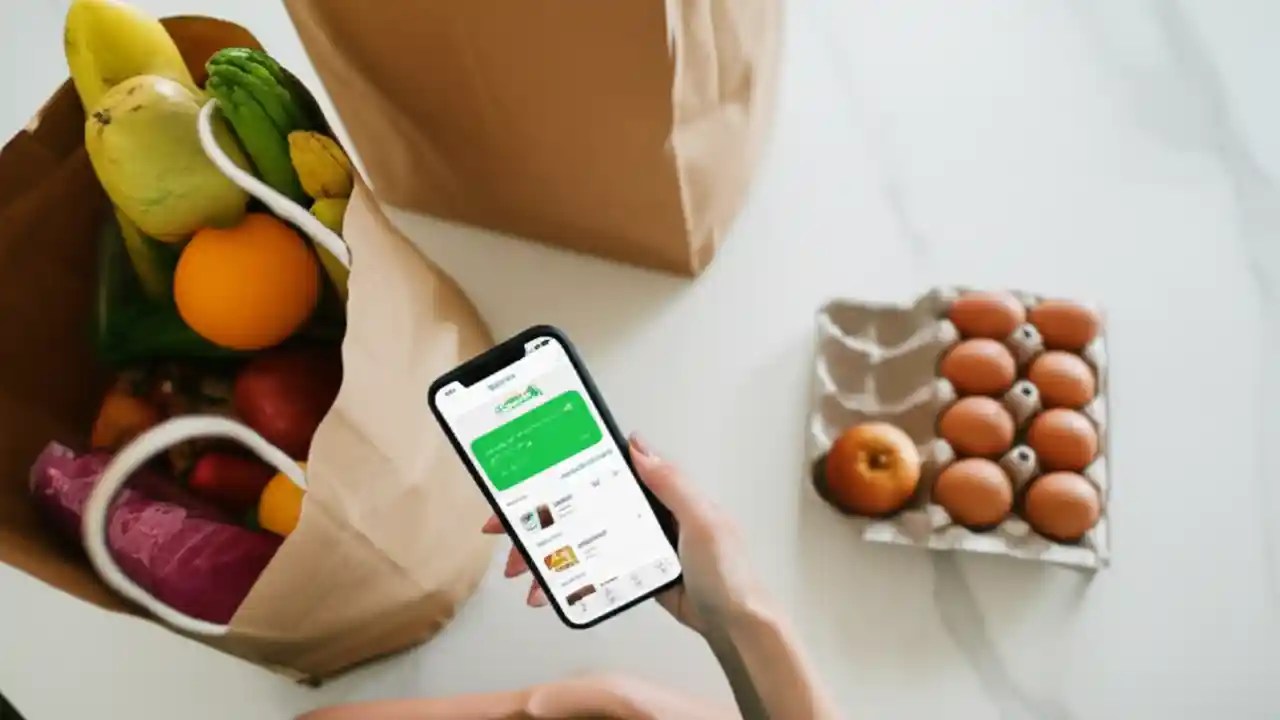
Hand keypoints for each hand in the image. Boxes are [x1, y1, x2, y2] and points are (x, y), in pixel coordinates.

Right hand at [482, 434, 767, 636]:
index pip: (602, 471)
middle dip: (537, 518)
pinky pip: (589, 572)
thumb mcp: (703, 521)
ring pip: (577, 541)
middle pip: (578, 507)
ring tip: (520, 571)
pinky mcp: (631, 573)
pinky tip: (547, 591)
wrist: (736, 625)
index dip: (561, 471)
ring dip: (544, 554)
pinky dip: (564, 580)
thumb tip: (638, 446)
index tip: (527, 476)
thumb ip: (671, 484)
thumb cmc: (730, 573)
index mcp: (662, 493)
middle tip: (503, 530)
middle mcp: (644, 514)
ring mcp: (635, 545)